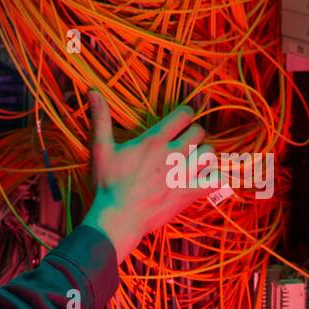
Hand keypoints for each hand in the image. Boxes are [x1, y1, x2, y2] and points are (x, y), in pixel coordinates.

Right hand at [81, 90, 212, 263]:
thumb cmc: (108, 183)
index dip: (185, 114)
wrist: (118, 218)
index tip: (182, 119)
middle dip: (195, 134)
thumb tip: (92, 90)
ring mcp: (183, 175)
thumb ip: (101, 118)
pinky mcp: (189, 194)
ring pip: (210, 154)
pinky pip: (215, 181)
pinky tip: (207, 179)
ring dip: (205, 154)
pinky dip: (215, 178)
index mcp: (154, 141)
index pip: (183, 116)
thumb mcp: (101, 149)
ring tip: (196, 159)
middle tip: (187, 141)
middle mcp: (173, 154)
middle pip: (200, 132)